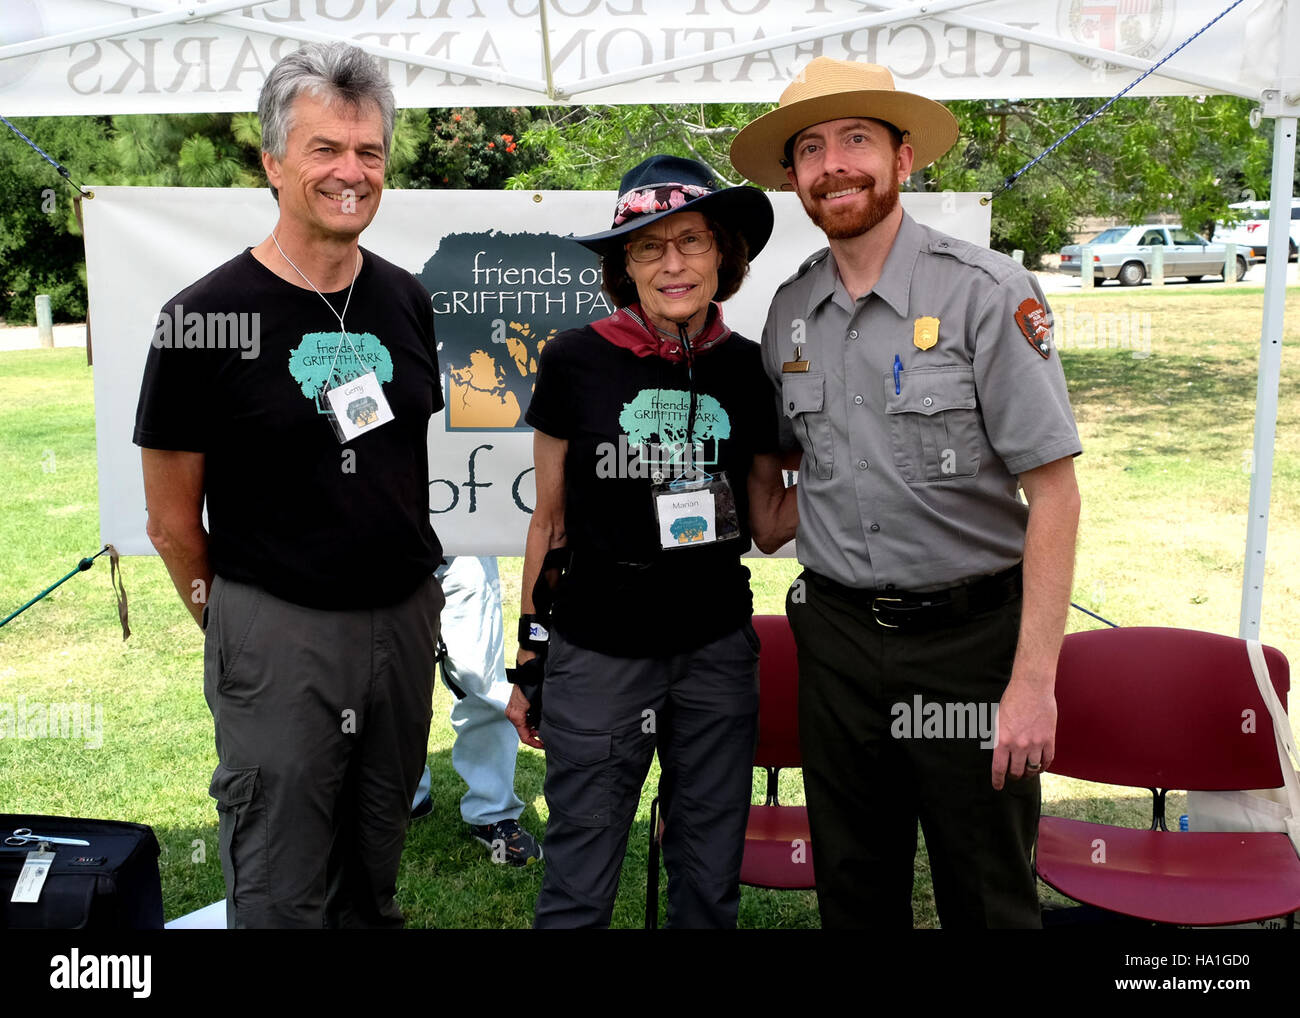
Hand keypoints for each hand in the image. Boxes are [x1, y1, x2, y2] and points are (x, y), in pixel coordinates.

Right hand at [506, 683, 543, 749]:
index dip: (535, 743)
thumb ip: (538, 720)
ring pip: (523, 726)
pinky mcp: (514, 707)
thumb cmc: (532, 688)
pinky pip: (521, 719)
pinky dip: (529, 722)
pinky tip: (537, 720)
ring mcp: (511, 711)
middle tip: (546, 736)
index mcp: (516, 717)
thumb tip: (544, 731)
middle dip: (535, 736)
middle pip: (523, 732)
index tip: (544, 745)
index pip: (524, 737)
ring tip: (543, 728)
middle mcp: (511, 715)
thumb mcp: (537, 706)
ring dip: (532, 728)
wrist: (527, 675)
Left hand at [991, 674, 1055, 789]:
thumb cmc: (1012, 700)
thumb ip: (998, 738)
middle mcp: (1018, 745)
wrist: (1031, 688)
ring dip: (1028, 772)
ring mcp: (1035, 743)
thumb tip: (997, 754)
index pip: (999, 769)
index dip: (998, 780)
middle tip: (1013, 776)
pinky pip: (1047, 760)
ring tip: (1026, 772)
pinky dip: (1044, 766)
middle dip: (1014, 776)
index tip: (998, 786)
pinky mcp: (1049, 739)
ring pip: (1032, 768)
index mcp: (1002, 740)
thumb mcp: (997, 720)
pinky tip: (1040, 766)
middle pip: (1016, 772)